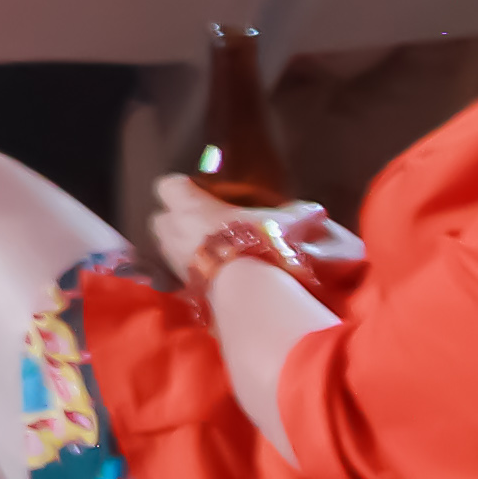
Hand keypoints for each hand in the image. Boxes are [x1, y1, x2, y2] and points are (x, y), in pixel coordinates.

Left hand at [148, 174, 366, 291]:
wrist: (249, 293)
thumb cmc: (260, 244)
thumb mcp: (284, 223)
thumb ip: (297, 215)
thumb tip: (316, 212)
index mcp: (189, 205)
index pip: (168, 185)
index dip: (183, 189)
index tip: (202, 194)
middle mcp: (173, 230)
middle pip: (161, 218)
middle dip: (177, 221)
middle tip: (206, 226)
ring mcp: (172, 261)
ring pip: (167, 248)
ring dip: (184, 249)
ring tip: (214, 255)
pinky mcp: (181, 289)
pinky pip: (179, 277)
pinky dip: (193, 276)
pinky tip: (216, 281)